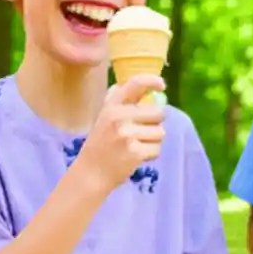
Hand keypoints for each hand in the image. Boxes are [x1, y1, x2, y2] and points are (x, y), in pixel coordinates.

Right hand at [74, 75, 166, 191]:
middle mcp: (119, 117)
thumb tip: (141, 85)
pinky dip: (151, 154)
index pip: (135, 84)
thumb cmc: (99, 143)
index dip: (152, 81)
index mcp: (112, 106)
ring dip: (154, 140)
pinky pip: (157, 149)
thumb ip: (119, 101)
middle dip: (156, 122)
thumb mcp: (103, 117)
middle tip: (144, 130)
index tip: (161, 85)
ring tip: (138, 145)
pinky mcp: (135, 153)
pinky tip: (138, 156)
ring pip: (160, 132)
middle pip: (158, 112)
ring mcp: (127, 136)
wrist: (91, 173)